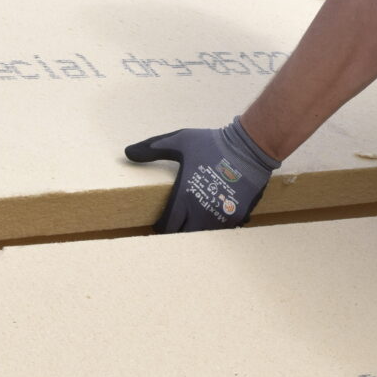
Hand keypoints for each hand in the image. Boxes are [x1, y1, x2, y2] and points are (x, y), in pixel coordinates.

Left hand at [124, 117, 281, 232]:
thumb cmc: (213, 143)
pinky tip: (214, 218)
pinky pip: (223, 229)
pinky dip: (217, 225)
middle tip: (175, 227)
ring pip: (204, 235)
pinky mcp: (237, 215)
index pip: (167, 226)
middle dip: (178, 232)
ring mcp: (220, 216)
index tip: (159, 226)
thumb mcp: (180, 140)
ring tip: (193, 225)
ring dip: (197, 231)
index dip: (161, 228)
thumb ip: (153, 149)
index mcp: (184, 196)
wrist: (250, 146)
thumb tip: (127, 152)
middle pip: (184, 236)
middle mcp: (201, 211)